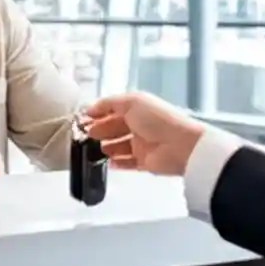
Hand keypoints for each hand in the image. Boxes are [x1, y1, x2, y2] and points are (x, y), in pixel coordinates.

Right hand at [84, 92, 206, 175]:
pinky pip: (128, 163)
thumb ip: (109, 103)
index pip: (113, 110)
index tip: (83, 119)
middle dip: (99, 130)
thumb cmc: (159, 119)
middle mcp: (140, 125)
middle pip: (114, 128)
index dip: (98, 113)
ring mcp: (142, 144)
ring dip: (106, 147)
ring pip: (119, 146)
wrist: (180, 145)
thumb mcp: (132, 102)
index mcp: (138, 108)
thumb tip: (91, 108)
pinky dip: (117, 163)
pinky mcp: (145, 162)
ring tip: (93, 149)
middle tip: (86, 134)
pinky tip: (107, 162)